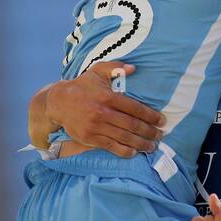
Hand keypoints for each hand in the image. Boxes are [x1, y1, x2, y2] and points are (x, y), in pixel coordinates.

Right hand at [47, 61, 164, 156]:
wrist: (58, 102)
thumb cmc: (82, 86)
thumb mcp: (97, 71)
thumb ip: (115, 68)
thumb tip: (134, 68)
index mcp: (107, 97)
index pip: (135, 108)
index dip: (151, 116)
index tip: (162, 121)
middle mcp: (102, 113)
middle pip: (132, 125)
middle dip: (149, 132)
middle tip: (160, 135)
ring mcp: (96, 127)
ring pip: (124, 138)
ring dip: (141, 143)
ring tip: (152, 146)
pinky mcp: (89, 138)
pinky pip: (111, 146)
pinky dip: (124, 151)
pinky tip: (134, 152)